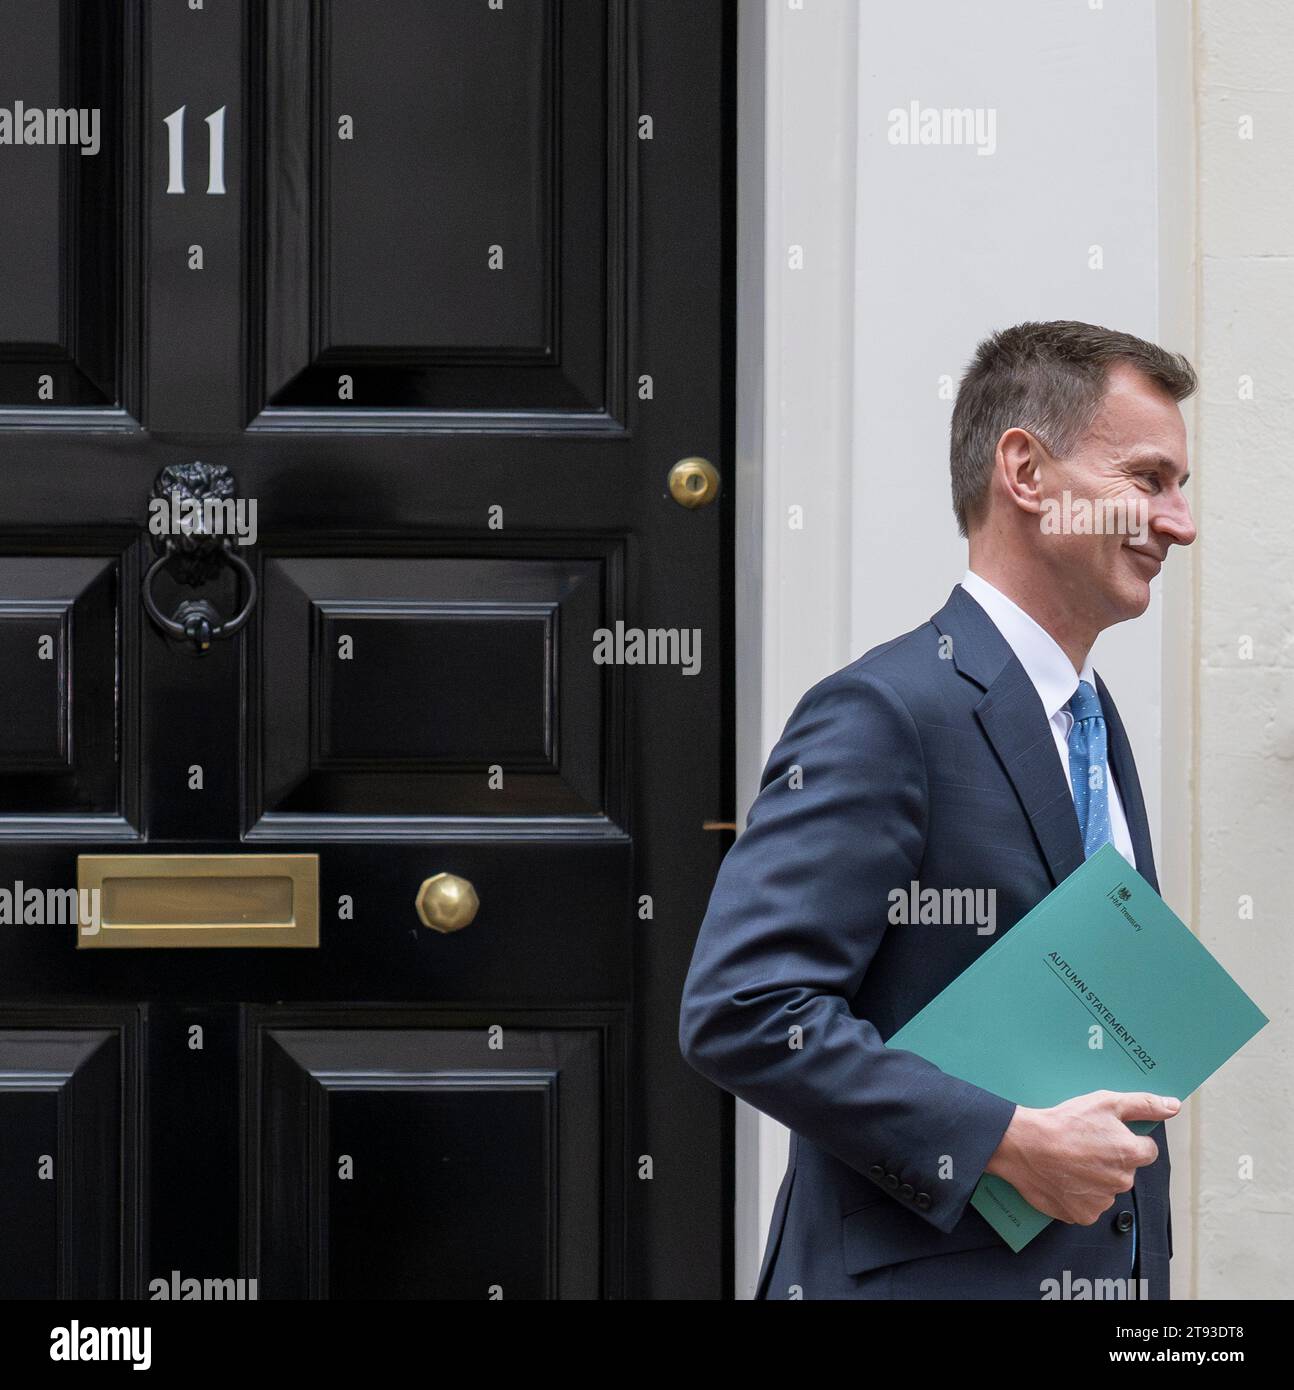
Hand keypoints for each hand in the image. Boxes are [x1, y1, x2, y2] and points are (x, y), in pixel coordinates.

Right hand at [984, 1090, 1178, 1225]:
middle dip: (1110, 1158)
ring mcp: (1102, 1201)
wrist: (1024, 1146)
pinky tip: (1064, 1177)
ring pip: (1106, 1187)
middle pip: (1125, 1170)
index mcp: (1131, 1154)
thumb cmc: (1063, 1123)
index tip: (1106, 1134)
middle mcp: (1121, 1181)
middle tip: (1083, 1144)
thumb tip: (1173, 1106)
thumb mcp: (1105, 1102)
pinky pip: (1088, 1205)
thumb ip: (1143, 1104)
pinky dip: (1078, 1194)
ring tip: (1069, 1160)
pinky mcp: (1082, 1215)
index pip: (1147, 1150)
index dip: (1128, 1139)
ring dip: (1094, 1176)